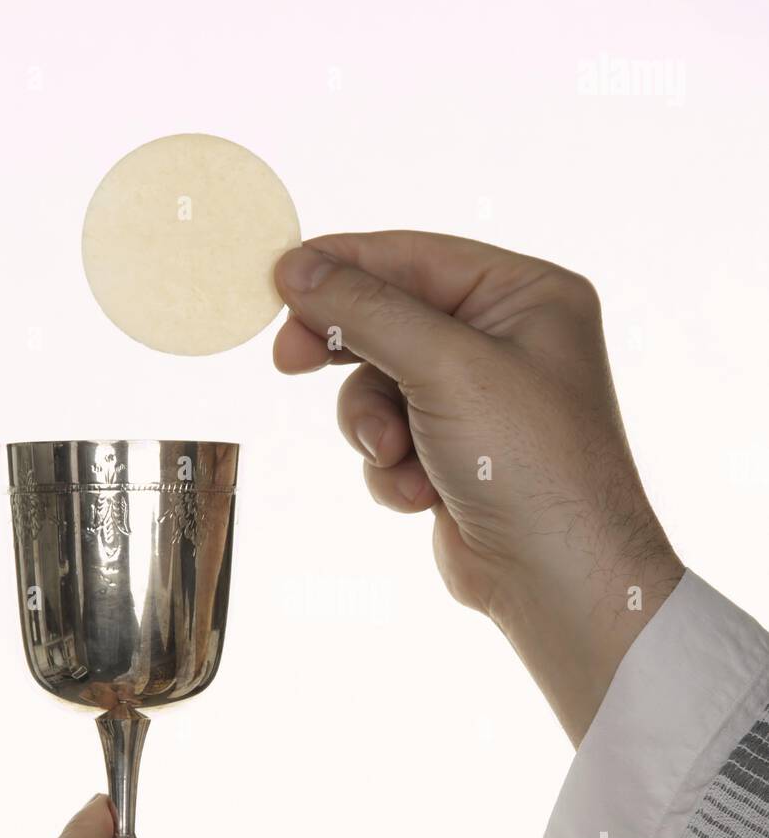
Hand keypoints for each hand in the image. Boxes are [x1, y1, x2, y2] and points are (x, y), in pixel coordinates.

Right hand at [274, 232, 682, 742]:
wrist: (557, 579)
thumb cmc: (529, 463)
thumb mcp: (445, 367)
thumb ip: (368, 311)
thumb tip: (297, 268)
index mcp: (528, 296)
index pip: (415, 258)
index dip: (343, 268)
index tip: (279, 281)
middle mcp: (507, 341)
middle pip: (390, 321)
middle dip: (349, 357)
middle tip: (289, 360)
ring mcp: (480, 402)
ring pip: (379, 388)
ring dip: (374, 427)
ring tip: (394, 457)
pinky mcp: (455, 456)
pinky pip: (389, 441)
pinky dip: (393, 470)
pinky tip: (422, 496)